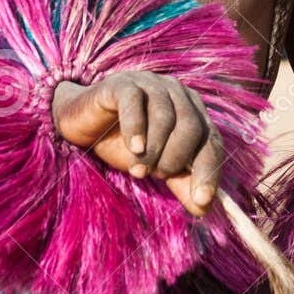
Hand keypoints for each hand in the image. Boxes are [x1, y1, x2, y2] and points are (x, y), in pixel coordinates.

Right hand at [52, 72, 223, 215]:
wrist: (82, 122)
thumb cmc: (123, 143)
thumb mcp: (155, 166)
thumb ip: (180, 182)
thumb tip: (203, 209)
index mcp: (192, 111)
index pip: (212, 141)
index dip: (210, 171)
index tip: (201, 201)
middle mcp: (176, 93)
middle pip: (191, 126)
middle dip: (176, 158)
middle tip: (157, 175)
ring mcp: (150, 84)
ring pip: (164, 116)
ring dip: (154, 149)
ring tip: (139, 170)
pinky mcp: (123, 83)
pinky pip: (135, 102)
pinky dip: (136, 128)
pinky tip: (133, 148)